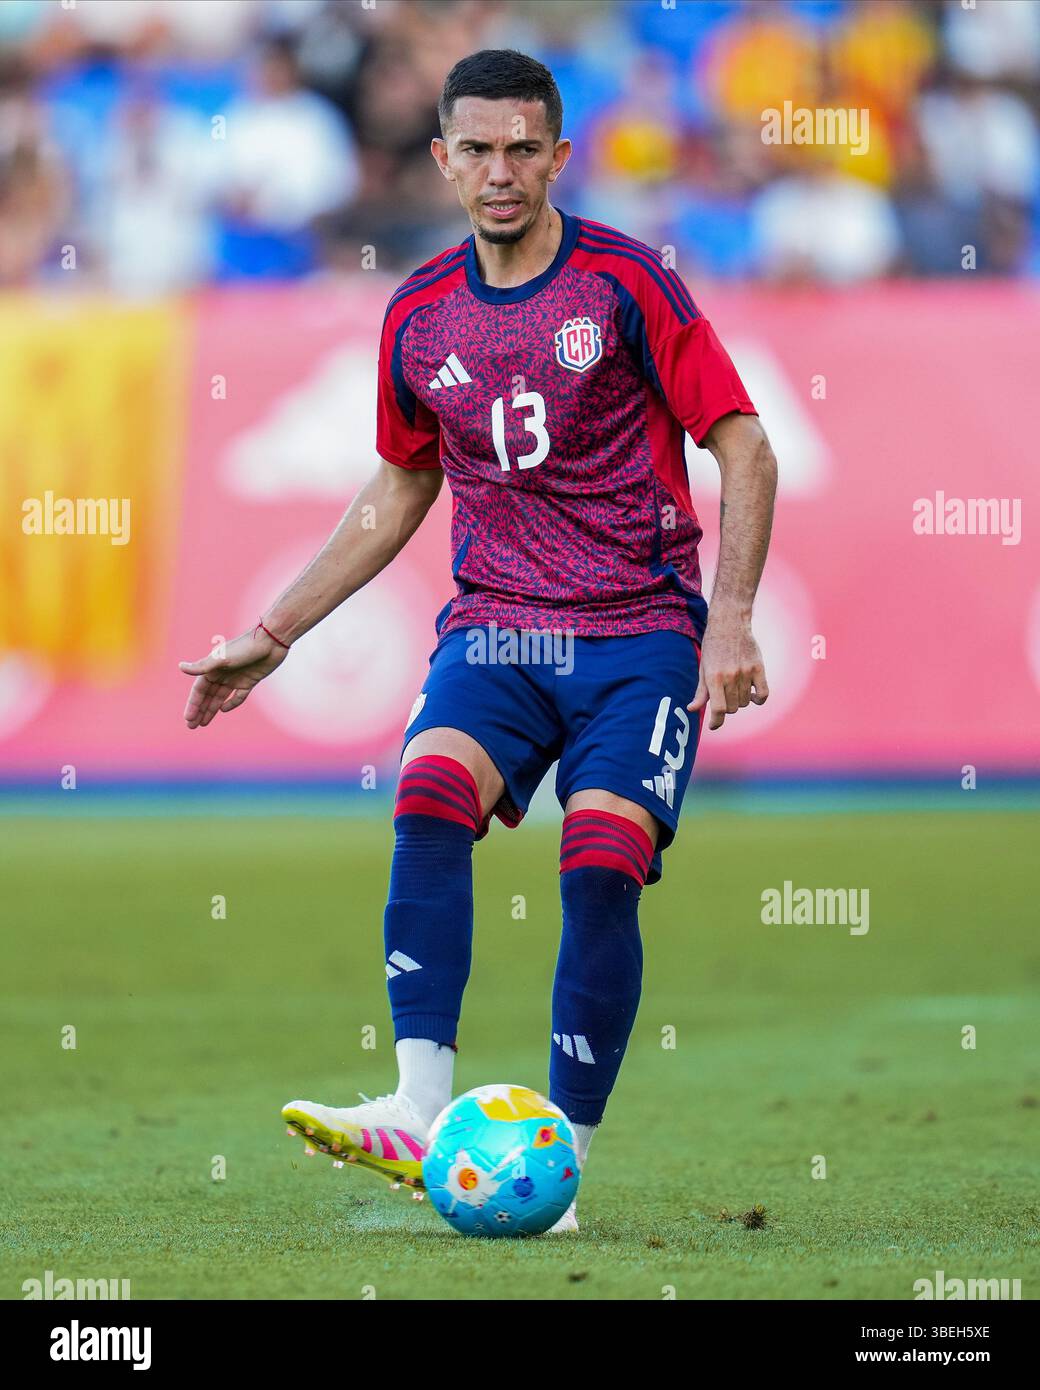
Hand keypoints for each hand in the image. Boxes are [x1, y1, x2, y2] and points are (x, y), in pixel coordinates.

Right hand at [179, 627, 288, 728]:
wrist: (271, 641)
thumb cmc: (245, 647)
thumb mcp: (222, 658)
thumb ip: (202, 666)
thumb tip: (180, 667)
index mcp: (212, 668)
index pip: (199, 690)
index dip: (192, 704)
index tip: (188, 719)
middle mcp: (222, 673)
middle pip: (207, 696)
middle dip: (199, 710)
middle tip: (191, 726)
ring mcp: (235, 678)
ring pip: (219, 698)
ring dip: (211, 709)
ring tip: (203, 723)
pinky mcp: (249, 681)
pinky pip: (238, 695)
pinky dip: (231, 703)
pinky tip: (223, 710)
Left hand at [688, 609, 768, 730]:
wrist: (729, 623)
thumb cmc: (713, 647)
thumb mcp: (703, 668)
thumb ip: (700, 691)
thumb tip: (692, 709)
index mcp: (714, 677)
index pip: (719, 709)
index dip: (716, 721)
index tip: (714, 725)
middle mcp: (730, 676)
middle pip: (732, 708)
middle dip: (727, 707)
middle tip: (724, 696)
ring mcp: (746, 672)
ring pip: (745, 702)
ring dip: (740, 701)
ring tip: (735, 689)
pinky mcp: (758, 668)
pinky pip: (762, 694)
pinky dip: (758, 699)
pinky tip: (752, 695)